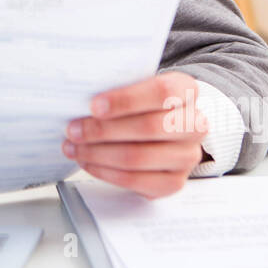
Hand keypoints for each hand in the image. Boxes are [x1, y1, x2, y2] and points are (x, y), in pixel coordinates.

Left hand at [62, 71, 209, 197]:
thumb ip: (117, 87)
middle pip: (149, 128)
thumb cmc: (142, 103)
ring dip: (98, 153)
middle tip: (72, 129)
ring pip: (138, 157)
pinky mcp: (174, 182)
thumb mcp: (135, 86)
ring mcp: (187, 156)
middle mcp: (195, 124)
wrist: (163, 127)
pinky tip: (87, 162)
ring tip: (73, 147)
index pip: (162, 92)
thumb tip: (78, 99)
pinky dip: (105, 172)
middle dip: (103, 130)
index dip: (126, 100)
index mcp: (187, 91)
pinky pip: (136, 181)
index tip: (94, 106)